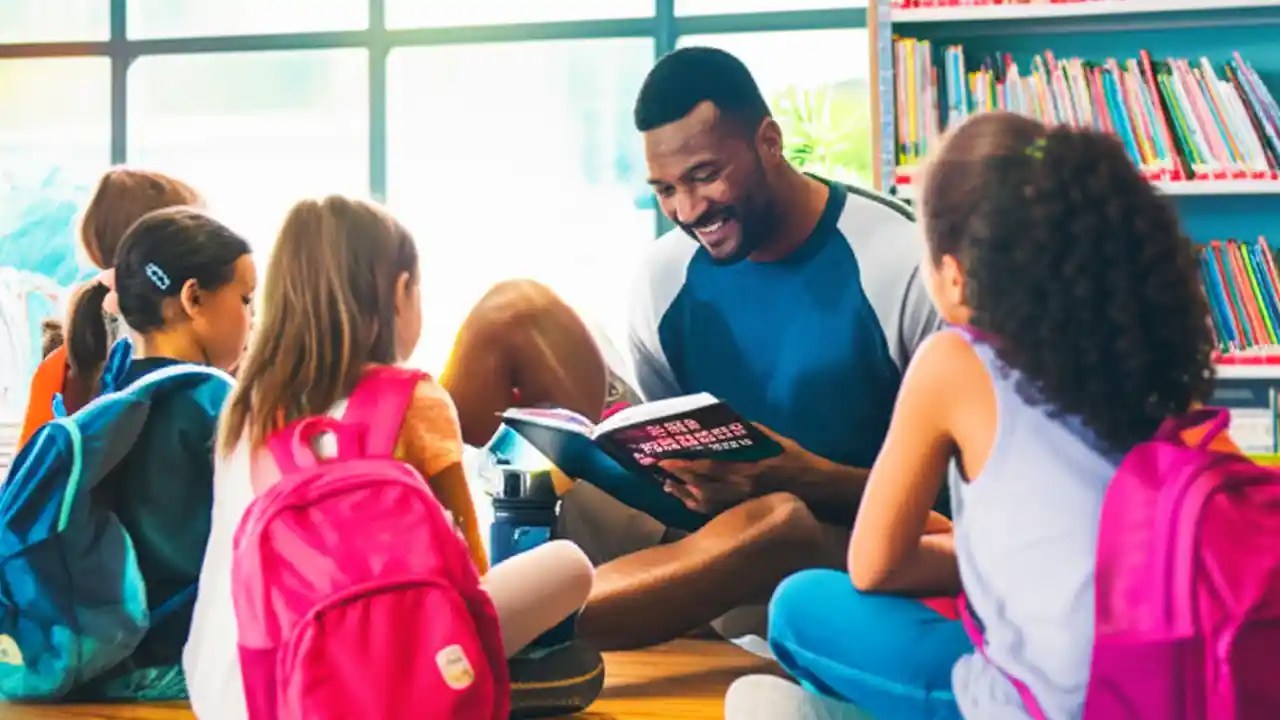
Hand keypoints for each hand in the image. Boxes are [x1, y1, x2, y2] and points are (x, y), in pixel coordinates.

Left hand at [658, 424, 822, 513]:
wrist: (815, 489)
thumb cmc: (795, 460)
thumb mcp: (773, 439)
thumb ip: (750, 431)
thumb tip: (728, 421)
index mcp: (746, 469)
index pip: (707, 467)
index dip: (684, 465)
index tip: (665, 460)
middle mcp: (739, 490)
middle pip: (700, 486)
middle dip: (678, 479)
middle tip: (659, 470)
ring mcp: (741, 504)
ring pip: (704, 502)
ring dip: (683, 494)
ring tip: (668, 486)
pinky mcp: (744, 513)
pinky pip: (715, 513)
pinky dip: (698, 506)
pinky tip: (688, 500)